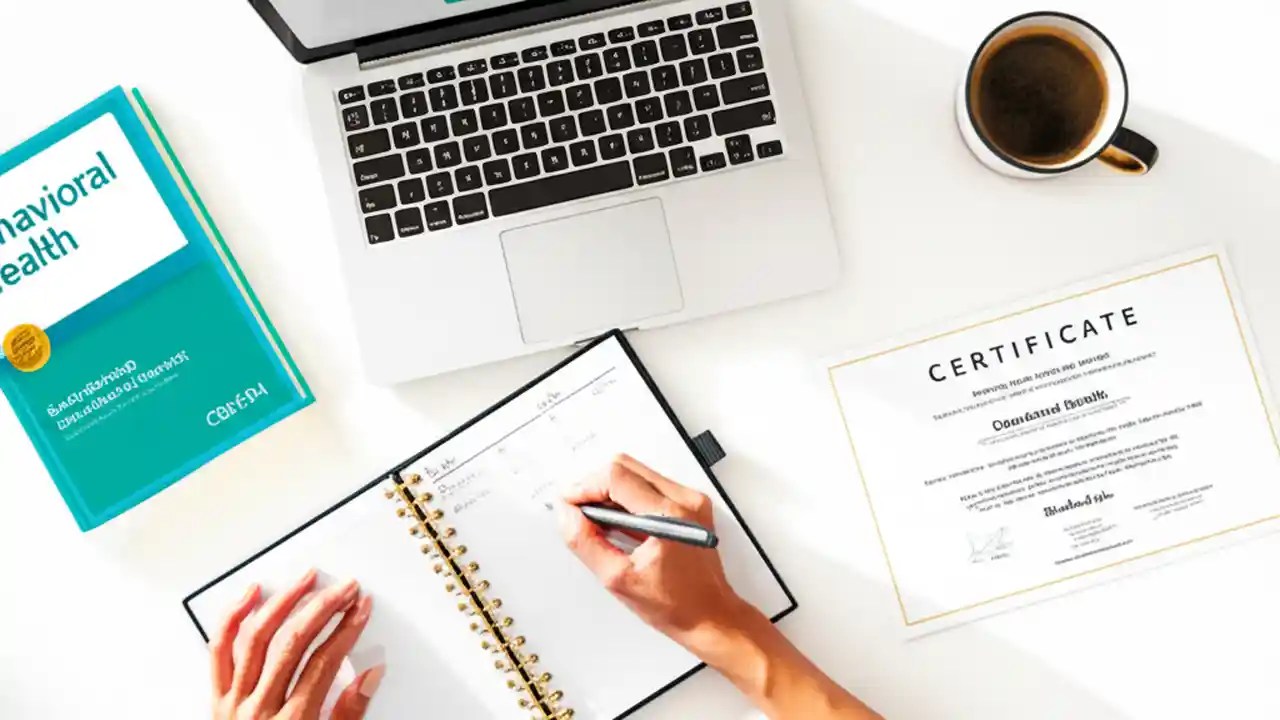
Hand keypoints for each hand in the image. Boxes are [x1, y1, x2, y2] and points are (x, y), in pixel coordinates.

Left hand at [210, 569, 382, 719]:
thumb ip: (348, 714)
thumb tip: (370, 676)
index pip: (324, 664)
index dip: (346, 630)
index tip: (360, 608)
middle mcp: (259, 709)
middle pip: (292, 644)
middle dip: (322, 609)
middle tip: (343, 588)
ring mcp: (234, 702)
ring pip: (256, 639)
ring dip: (283, 602)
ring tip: (305, 579)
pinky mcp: (217, 698)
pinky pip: (219, 650)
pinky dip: (232, 618)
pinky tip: (250, 595)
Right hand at [556, 454, 752, 649]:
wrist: (711, 615)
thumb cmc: (676, 605)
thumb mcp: (618, 579)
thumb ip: (586, 543)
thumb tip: (567, 515)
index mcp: (670, 515)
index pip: (617, 477)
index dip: (585, 486)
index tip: (569, 502)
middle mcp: (685, 500)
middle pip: (626, 467)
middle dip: (595, 486)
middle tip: (579, 511)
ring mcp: (690, 500)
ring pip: (637, 473)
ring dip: (610, 492)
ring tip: (598, 522)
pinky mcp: (690, 505)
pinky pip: (650, 486)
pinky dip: (627, 499)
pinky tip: (619, 524)